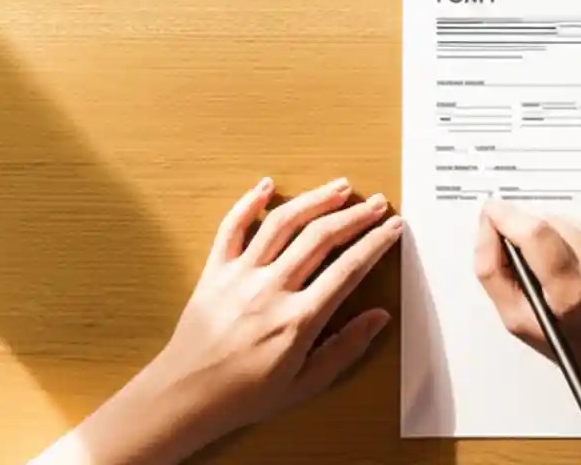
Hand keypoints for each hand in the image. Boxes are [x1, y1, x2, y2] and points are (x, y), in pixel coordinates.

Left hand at [33, 177, 403, 464]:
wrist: (186, 396)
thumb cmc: (247, 395)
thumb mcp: (306, 384)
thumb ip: (346, 348)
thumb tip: (380, 317)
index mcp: (298, 320)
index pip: (349, 269)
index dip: (376, 243)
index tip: (393, 227)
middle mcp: (270, 290)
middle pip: (321, 237)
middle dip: (355, 215)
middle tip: (377, 203)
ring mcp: (240, 276)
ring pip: (283, 223)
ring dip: (315, 199)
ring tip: (340, 187)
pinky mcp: (214, 271)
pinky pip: (231, 227)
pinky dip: (248, 202)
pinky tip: (268, 185)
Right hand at [473, 198, 580, 397]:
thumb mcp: (522, 324)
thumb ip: (495, 275)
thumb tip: (486, 231)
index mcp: (573, 290)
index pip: (533, 231)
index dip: (504, 217)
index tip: (488, 216)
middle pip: (542, 221)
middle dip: (519, 229)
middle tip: (514, 259)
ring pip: (559, 221)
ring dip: (542, 236)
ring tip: (546, 271)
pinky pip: (577, 227)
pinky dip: (563, 241)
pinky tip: (568, 268)